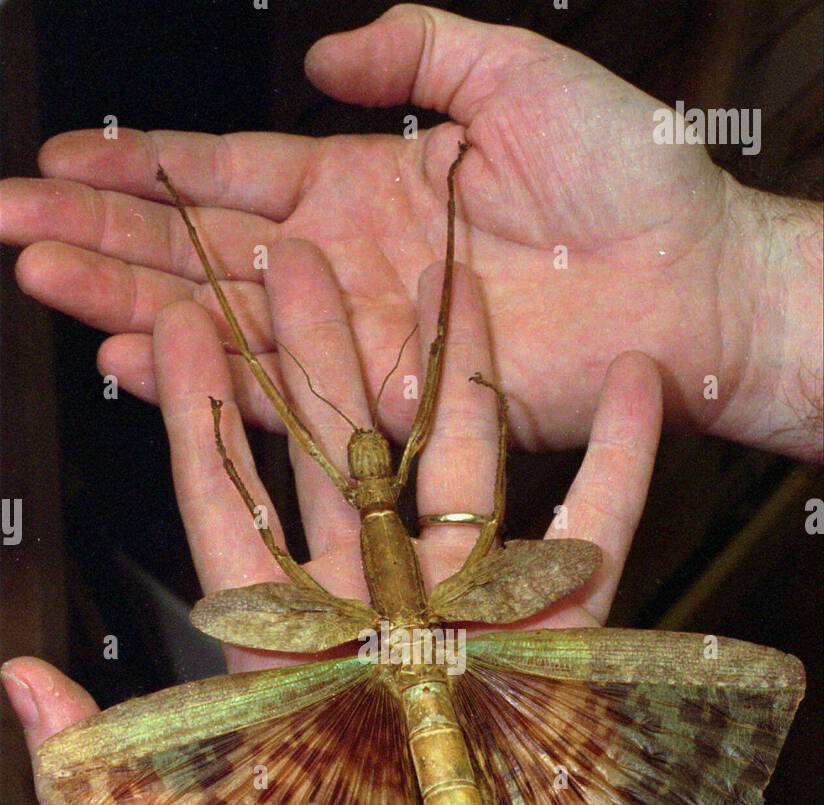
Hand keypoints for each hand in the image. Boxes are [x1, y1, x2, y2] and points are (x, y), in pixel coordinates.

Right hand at [1, 5, 818, 460]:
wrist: (690, 278)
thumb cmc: (625, 173)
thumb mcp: (511, 72)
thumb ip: (413, 49)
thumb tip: (317, 57)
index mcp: (363, 183)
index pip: (228, 174)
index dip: (144, 166)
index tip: (62, 156)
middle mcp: (345, 265)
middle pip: (200, 250)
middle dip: (102, 234)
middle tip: (13, 224)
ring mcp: (361, 337)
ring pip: (222, 321)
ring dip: (127, 302)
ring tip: (43, 278)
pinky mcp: (390, 405)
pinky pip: (282, 393)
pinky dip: (207, 377)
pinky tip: (132, 357)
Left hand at [2, 243, 660, 804]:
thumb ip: (101, 762)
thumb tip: (18, 683)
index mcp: (280, 658)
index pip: (229, 515)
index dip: (202, 420)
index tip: (181, 326)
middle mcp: (372, 627)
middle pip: (340, 472)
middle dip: (318, 368)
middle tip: (297, 264)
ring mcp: (468, 631)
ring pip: (459, 484)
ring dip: (454, 388)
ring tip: (445, 287)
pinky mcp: (557, 653)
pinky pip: (589, 543)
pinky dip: (611, 468)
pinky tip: (626, 388)